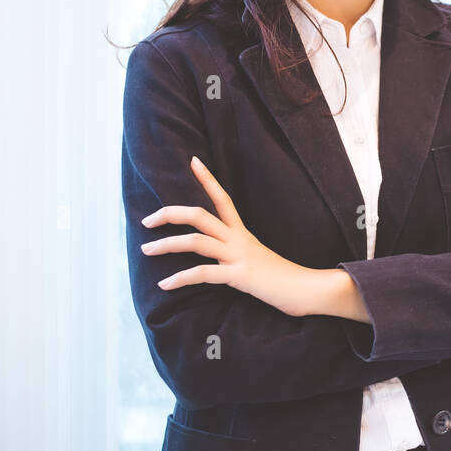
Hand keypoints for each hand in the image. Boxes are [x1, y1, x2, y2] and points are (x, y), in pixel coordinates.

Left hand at [140, 155, 312, 315]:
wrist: (304, 289)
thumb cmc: (281, 278)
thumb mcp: (256, 258)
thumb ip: (237, 253)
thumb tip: (219, 258)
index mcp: (242, 233)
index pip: (222, 198)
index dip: (207, 179)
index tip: (193, 161)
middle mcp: (238, 239)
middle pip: (199, 214)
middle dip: (169, 214)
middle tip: (146, 220)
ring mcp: (238, 256)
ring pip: (195, 241)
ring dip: (166, 244)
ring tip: (146, 250)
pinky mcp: (238, 275)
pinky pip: (203, 273)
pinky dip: (180, 278)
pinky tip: (165, 284)